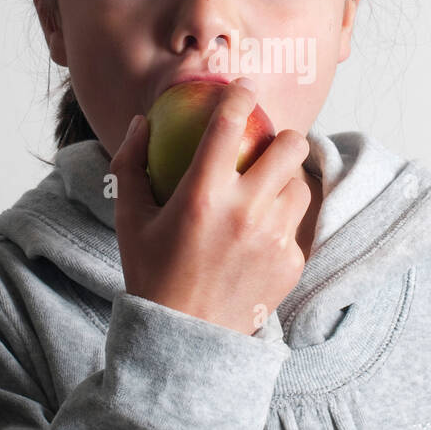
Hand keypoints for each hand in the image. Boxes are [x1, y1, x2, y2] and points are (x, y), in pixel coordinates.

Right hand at [110, 78, 311, 335]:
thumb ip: (130, 166)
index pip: (230, 126)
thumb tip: (140, 122)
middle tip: (271, 144)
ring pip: (300, 185)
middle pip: (291, 147)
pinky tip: (263, 230)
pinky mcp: (291, 262)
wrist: (184, 341)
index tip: (244, 88)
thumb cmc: (151, 274)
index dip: (241, 97)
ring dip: (286, 181)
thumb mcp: (130, 220)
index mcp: (202, 196)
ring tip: (267, 190)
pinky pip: (296, 226)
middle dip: (285, 137)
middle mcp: (244, 212)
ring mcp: (273, 238)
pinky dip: (282, 222)